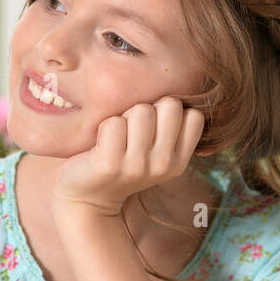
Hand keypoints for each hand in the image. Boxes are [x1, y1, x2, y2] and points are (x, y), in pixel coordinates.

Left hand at [53, 96, 204, 217]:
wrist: (85, 198)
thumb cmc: (120, 161)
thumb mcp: (155, 151)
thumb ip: (171, 128)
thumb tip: (186, 82)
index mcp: (178, 161)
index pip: (194, 115)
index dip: (169, 112)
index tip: (152, 127)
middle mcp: (163, 164)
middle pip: (170, 105)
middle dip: (148, 109)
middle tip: (130, 131)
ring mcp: (137, 166)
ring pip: (141, 110)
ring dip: (124, 117)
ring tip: (114, 138)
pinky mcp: (110, 164)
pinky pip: (113, 123)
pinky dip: (103, 127)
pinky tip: (99, 145)